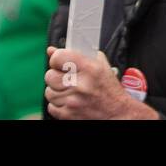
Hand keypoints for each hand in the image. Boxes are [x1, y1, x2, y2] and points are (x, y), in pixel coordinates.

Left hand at [44, 47, 158, 119]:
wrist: (117, 112)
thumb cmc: (109, 87)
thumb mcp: (99, 64)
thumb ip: (76, 54)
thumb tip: (51, 50)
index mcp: (89, 68)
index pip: (58, 57)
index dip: (56, 58)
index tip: (60, 61)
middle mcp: (80, 85)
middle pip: (50, 76)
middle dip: (55, 75)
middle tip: (64, 77)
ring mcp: (73, 101)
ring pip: (48, 92)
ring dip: (56, 90)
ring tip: (68, 90)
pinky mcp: (68, 115)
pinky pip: (51, 106)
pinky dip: (58, 104)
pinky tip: (68, 100)